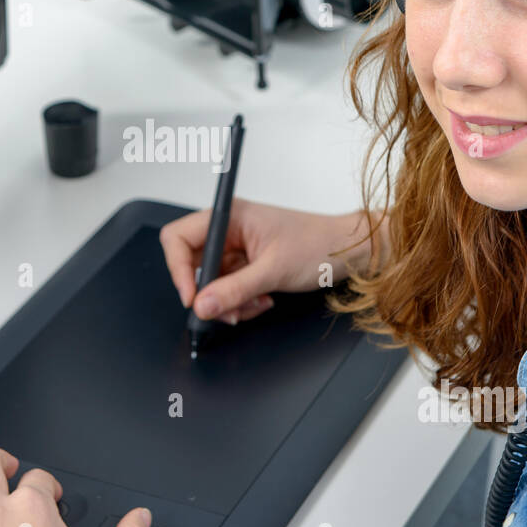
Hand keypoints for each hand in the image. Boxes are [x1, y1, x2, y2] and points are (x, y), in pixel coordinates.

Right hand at [159, 198, 370, 324]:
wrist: (348, 252)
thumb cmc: (318, 244)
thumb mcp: (273, 270)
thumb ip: (235, 289)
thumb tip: (202, 305)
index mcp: (229, 216)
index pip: (178, 238)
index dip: (178, 269)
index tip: (192, 297)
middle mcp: (228, 229)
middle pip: (191, 265)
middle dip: (208, 292)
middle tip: (225, 309)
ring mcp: (236, 248)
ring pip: (210, 282)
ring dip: (228, 301)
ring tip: (254, 304)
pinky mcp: (245, 264)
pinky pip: (228, 288)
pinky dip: (240, 301)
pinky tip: (262, 300)